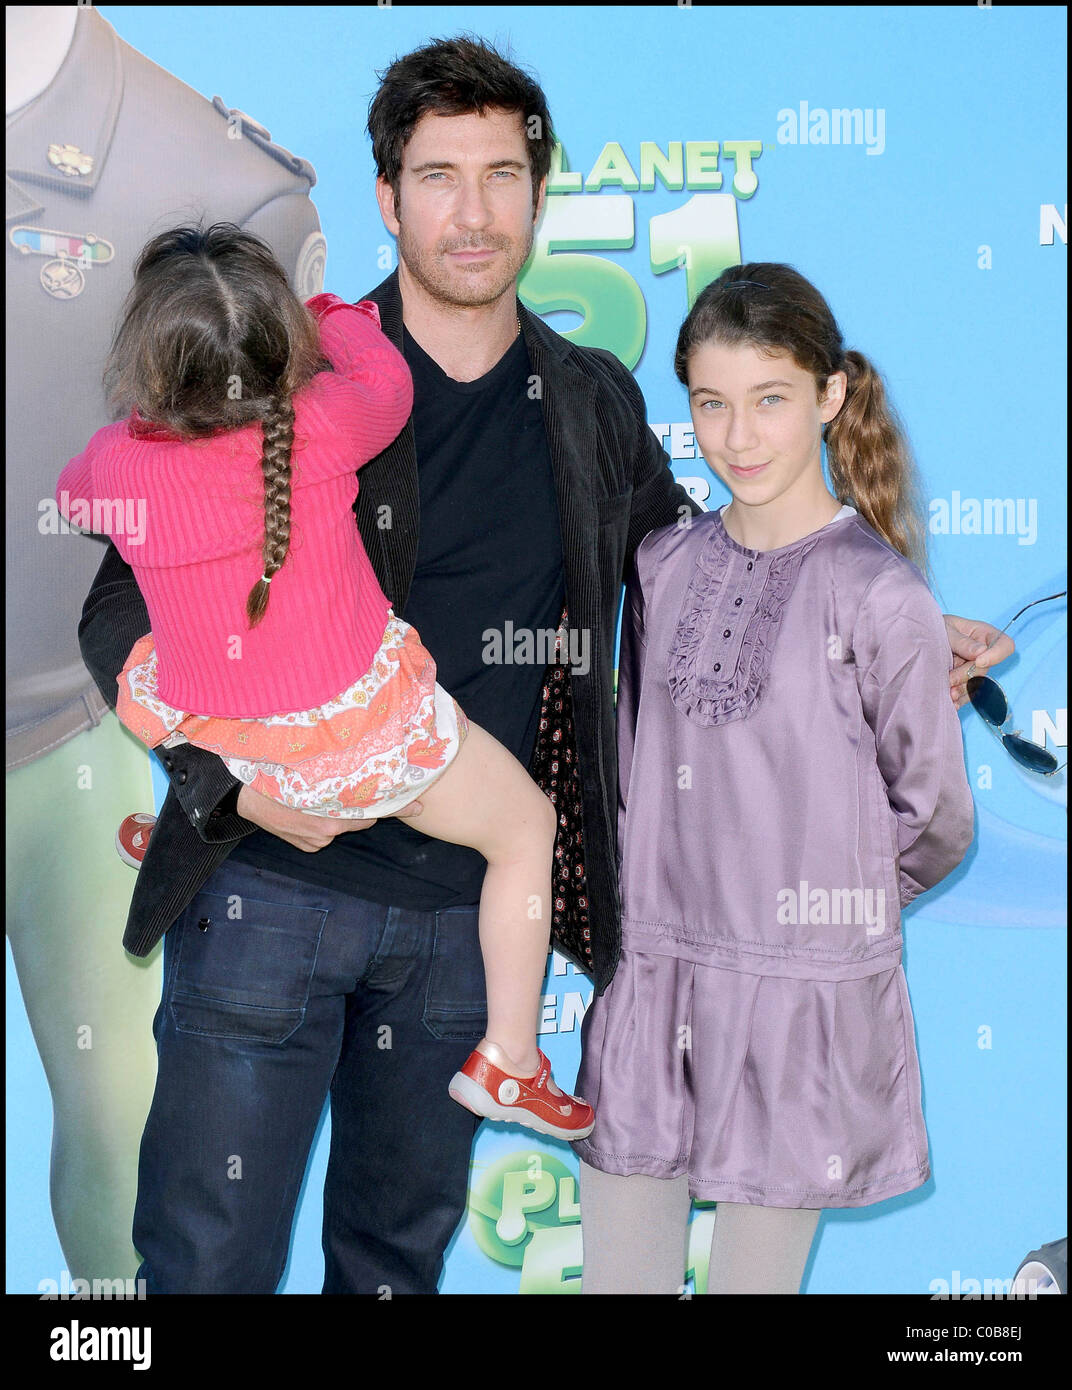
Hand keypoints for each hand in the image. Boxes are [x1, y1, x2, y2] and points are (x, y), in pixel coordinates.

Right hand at [235, 784, 422, 851]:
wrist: (244, 796)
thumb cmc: (278, 778)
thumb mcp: (311, 773)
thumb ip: (338, 777)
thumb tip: (363, 772)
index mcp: (332, 812)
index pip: (374, 808)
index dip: (398, 806)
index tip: (419, 806)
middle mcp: (329, 829)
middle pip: (361, 817)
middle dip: (364, 805)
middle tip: (365, 789)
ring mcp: (319, 840)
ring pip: (344, 824)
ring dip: (341, 813)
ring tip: (323, 796)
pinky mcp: (310, 846)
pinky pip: (327, 834)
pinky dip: (325, 823)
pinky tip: (309, 811)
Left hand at [943, 613, 1015, 708]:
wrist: (921, 638)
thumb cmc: (936, 627)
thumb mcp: (947, 629)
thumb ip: (962, 641)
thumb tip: (981, 652)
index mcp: (984, 635)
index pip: (1005, 645)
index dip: (996, 655)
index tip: (979, 661)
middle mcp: (983, 654)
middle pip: (985, 669)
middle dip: (968, 676)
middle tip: (950, 679)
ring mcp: (974, 669)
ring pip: (976, 684)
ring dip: (962, 690)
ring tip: (948, 693)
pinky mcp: (964, 682)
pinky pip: (967, 694)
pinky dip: (959, 699)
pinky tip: (951, 703)